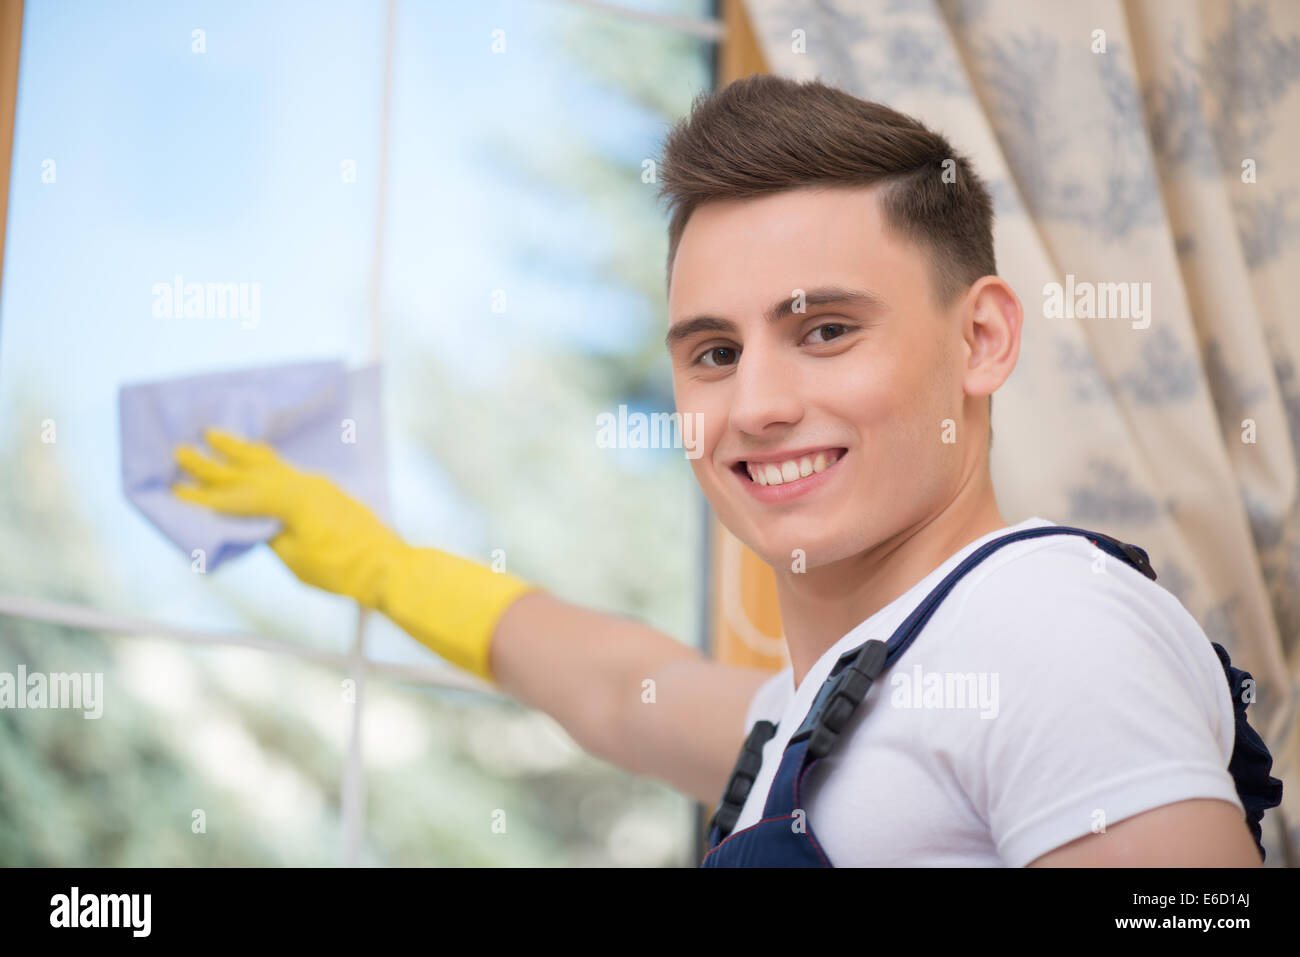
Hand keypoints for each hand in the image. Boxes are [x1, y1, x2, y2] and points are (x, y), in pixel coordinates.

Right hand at [172, 428, 404, 605]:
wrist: (386, 565)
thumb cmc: (339, 569)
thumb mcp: (294, 557)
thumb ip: (270, 534)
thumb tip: (255, 522)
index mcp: (288, 500)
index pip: (234, 497)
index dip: (202, 494)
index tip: (174, 488)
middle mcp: (300, 484)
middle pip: (247, 471)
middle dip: (211, 463)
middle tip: (180, 450)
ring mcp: (315, 484)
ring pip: (268, 463)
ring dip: (239, 450)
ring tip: (213, 433)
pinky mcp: (324, 491)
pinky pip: (285, 470)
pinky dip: (263, 461)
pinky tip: (255, 457)